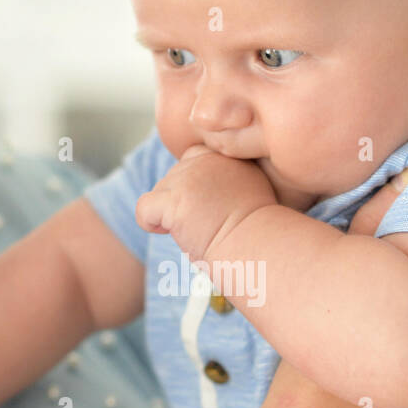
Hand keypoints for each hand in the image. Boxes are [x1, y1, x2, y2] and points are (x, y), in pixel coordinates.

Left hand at [135, 145, 277, 261]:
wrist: (264, 250)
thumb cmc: (260, 234)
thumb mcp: (251, 193)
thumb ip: (225, 181)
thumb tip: (199, 194)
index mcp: (226, 158)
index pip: (193, 159)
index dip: (193, 186)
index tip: (210, 208)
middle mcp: (206, 161)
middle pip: (172, 178)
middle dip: (182, 203)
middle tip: (208, 224)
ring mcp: (188, 178)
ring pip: (158, 194)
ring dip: (171, 215)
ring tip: (200, 231)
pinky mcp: (174, 199)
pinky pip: (144, 210)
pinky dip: (152, 225)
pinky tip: (176, 234)